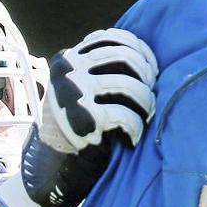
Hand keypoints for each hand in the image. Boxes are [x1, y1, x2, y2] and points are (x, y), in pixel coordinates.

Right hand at [0, 28, 157, 206]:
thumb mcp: (80, 87)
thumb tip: (145, 57)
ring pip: (131, 85)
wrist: (54, 168)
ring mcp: (75, 92)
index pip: (113, 38)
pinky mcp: (85, 118)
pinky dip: (136, 128)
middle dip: (147, 76)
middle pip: (125, 57)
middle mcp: (68, 69)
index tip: (152, 70)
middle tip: (150, 97)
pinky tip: (132, 138)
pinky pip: (126, 116)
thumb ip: (101, 69)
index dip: (140, 50)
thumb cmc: (76, 128)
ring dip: (146, 103)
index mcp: (68, 58)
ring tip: (145, 117)